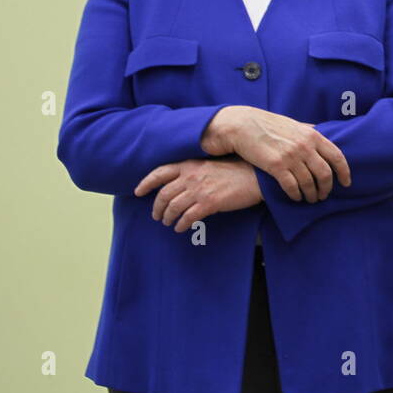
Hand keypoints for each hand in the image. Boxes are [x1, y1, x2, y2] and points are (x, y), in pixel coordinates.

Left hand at [134, 157, 262, 233]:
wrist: (254, 176)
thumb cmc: (235, 170)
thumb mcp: (210, 165)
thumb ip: (193, 171)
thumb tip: (180, 183)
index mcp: (189, 165)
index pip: (160, 173)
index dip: (146, 183)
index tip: (138, 192)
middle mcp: (191, 177)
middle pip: (163, 194)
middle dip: (157, 207)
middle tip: (157, 215)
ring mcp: (199, 190)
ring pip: (173, 207)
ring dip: (168, 218)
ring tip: (168, 223)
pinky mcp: (209, 203)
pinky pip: (188, 217)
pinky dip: (181, 225)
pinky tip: (181, 228)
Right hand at [201, 105, 350, 203]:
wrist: (244, 125)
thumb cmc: (269, 124)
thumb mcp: (294, 124)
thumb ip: (309, 131)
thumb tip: (324, 134)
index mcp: (312, 135)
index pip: (337, 157)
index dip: (344, 172)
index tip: (346, 183)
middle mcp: (304, 146)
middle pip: (325, 174)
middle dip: (326, 188)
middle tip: (323, 195)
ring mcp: (291, 157)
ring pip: (309, 183)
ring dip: (311, 194)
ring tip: (310, 199)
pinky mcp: (276, 167)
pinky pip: (292, 187)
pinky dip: (296, 195)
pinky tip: (296, 197)